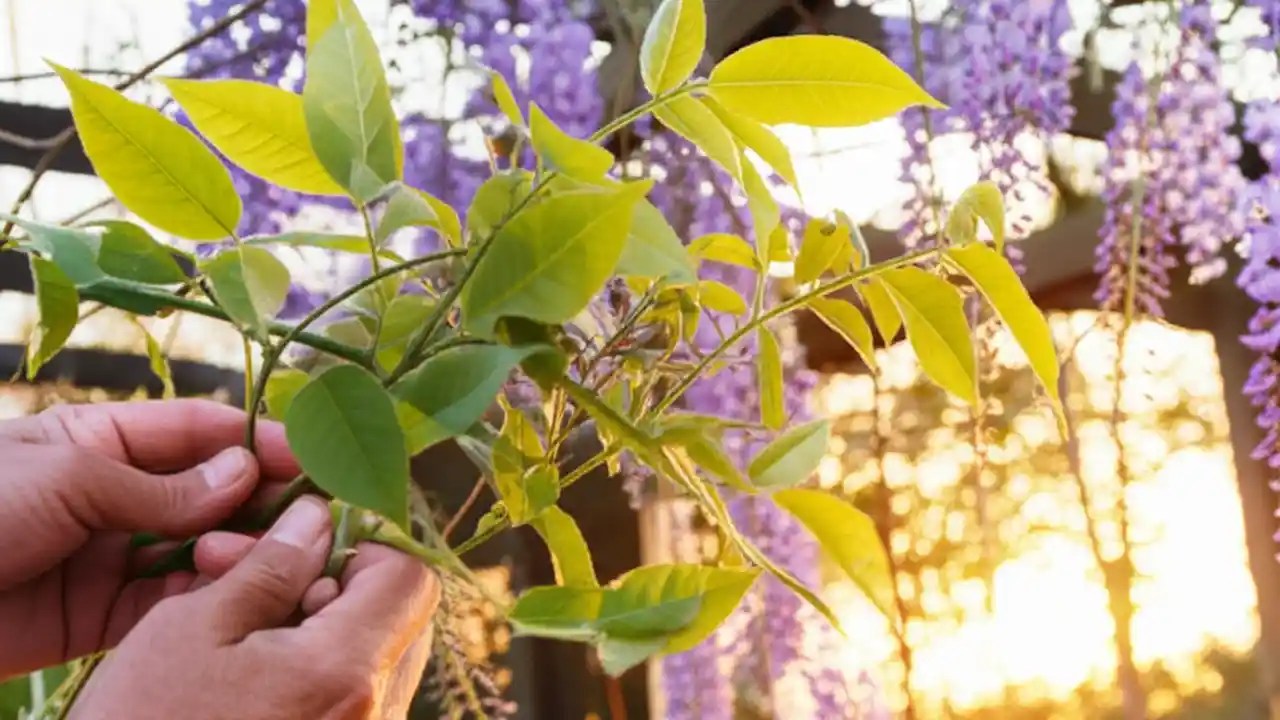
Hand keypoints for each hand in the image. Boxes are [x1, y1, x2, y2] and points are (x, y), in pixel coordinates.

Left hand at [0, 399, 299, 677]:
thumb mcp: (69, 476)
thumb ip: (160, 485)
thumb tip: (244, 474)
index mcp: (104, 439)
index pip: (200, 431)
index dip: (258, 440)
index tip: (313, 454)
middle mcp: (118, 495)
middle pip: (211, 493)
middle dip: (260, 502)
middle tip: (311, 517)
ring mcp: (112, 557)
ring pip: (199, 552)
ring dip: (235, 554)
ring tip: (261, 559)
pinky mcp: (101, 619)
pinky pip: (168, 607)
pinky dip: (202, 603)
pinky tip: (228, 598)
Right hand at [72, 497, 439, 719]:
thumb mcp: (193, 630)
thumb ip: (270, 566)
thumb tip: (318, 518)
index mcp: (347, 673)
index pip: (410, 577)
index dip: (360, 545)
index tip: (297, 544)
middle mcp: (374, 716)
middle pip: (396, 617)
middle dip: (329, 581)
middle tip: (245, 573)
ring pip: (370, 657)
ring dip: (313, 624)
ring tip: (232, 621)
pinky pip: (349, 699)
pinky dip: (309, 669)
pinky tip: (243, 668)